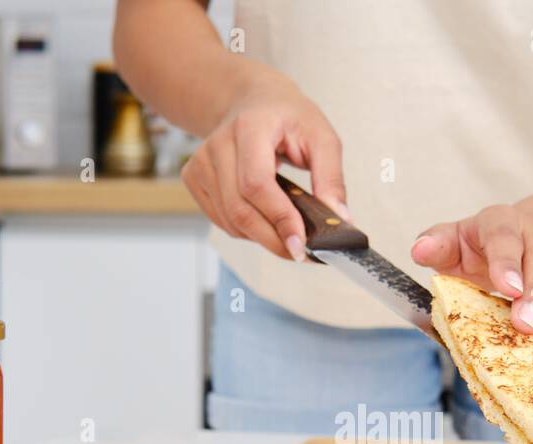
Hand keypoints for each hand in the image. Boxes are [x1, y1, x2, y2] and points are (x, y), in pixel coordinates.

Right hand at [182, 77, 347, 260]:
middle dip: (273, 240)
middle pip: (240, 209)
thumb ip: (331, 178)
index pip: (256, 183)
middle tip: (301, 253)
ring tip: (287, 232)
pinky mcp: (193, 178)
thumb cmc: (287, 117)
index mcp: (250, 127)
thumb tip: (339, 219)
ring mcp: (201, 162)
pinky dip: (246, 231)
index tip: (300, 244)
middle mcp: (218, 144)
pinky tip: (264, 219)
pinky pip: (221, 220)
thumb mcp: (321, 136)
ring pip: (230, 221)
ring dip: (262, 238)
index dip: (278, 217)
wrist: (251, 100)